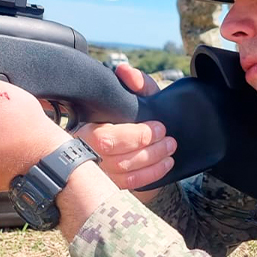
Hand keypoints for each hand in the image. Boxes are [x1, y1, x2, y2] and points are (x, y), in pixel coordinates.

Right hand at [75, 64, 175, 200]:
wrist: (119, 136)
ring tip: (170, 151)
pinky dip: (151, 175)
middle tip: (169, 141)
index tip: (159, 128)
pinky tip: (165, 165)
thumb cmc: (126, 114)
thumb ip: (134, 82)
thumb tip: (125, 71)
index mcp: (87, 129)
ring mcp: (96, 171)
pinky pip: (129, 185)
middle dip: (151, 150)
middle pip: (119, 159)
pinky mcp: (108, 183)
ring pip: (125, 174)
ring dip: (154, 163)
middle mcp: (87, 153)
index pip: (107, 139)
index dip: (137, 136)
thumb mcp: (134, 95)